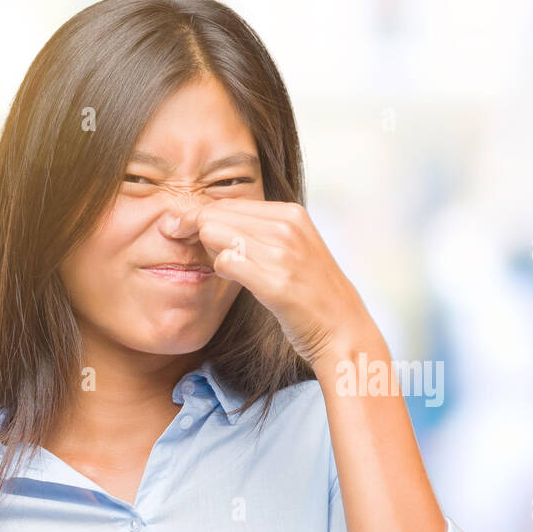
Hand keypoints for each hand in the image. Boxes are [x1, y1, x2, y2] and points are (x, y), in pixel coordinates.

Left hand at [188, 199, 371, 367]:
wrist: (343, 329)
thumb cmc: (313, 293)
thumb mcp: (294, 247)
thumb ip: (261, 230)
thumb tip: (210, 220)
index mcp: (292, 212)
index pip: (227, 202)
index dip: (202, 217)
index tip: (189, 232)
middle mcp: (287, 226)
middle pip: (215, 214)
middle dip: (198, 232)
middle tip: (203, 251)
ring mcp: (282, 253)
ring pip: (214, 234)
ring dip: (211, 253)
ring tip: (229, 268)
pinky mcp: (274, 282)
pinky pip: (224, 262)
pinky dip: (221, 271)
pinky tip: (234, 280)